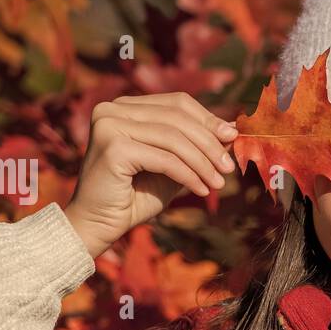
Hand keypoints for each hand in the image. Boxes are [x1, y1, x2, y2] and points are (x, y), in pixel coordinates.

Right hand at [64, 93, 238, 256]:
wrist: (98, 226)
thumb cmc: (134, 197)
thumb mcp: (172, 167)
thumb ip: (194, 147)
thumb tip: (232, 128)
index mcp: (124, 107)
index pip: (176, 103)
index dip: (207, 119)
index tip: (233, 138)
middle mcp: (112, 109)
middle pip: (177, 117)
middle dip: (209, 143)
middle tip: (229, 167)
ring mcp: (109, 125)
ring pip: (173, 138)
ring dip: (203, 162)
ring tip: (219, 182)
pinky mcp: (112, 147)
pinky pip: (164, 158)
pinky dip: (188, 175)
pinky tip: (202, 190)